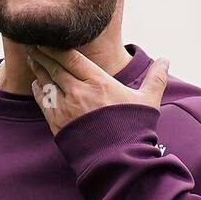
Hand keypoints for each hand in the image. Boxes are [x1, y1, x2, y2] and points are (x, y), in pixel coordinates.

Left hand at [26, 45, 169, 134]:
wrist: (118, 162)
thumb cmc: (133, 131)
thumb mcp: (147, 102)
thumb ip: (155, 78)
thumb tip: (167, 60)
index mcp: (98, 82)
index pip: (71, 57)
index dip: (56, 46)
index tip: (48, 38)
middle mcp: (78, 92)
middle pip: (54, 66)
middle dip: (42, 54)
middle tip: (35, 44)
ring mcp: (65, 108)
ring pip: (45, 82)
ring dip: (38, 69)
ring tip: (33, 60)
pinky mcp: (57, 124)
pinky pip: (42, 101)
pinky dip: (38, 90)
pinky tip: (37, 84)